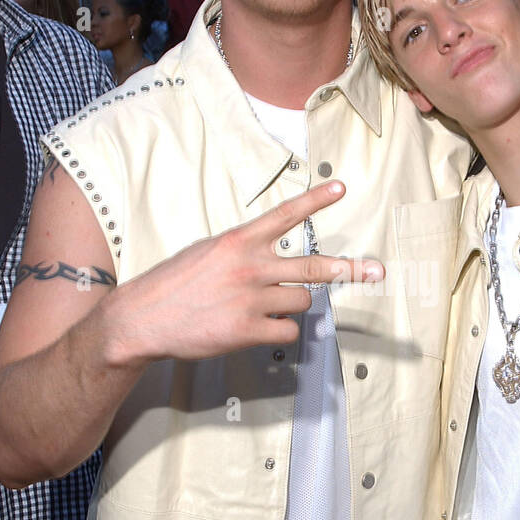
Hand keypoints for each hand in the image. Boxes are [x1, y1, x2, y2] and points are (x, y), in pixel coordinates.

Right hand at [117, 181, 382, 365]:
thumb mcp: (207, 252)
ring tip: (262, 308)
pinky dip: (279, 332)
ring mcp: (251, 300)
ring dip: (291, 306)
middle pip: (313, 268)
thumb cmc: (174, 284)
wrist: (143, 318)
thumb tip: (275, 263)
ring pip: (301, 302)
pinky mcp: (248, 330)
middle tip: (376, 270)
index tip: (341, 187)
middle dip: (348, 269)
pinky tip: (257, 329)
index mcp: (239, 242)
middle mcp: (250, 267)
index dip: (316, 200)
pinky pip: (287, 332)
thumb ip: (244, 253)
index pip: (285, 215)